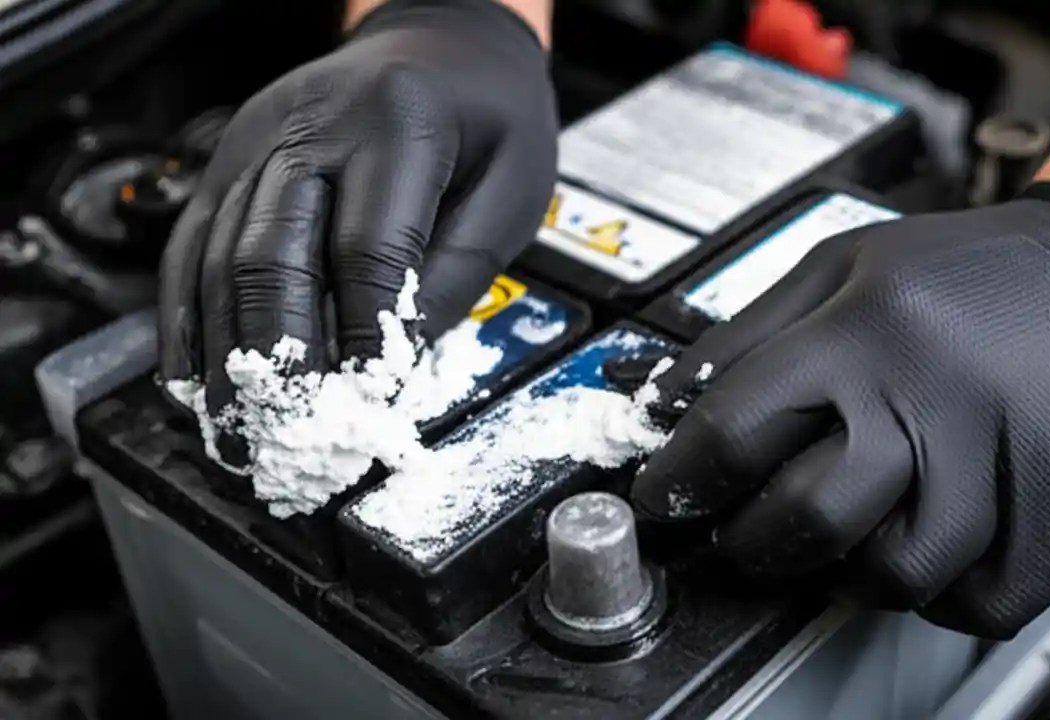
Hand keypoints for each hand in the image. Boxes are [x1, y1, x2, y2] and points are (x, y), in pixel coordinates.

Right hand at [158, 0, 556, 427]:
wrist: (441, 40)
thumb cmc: (489, 116)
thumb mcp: (511, 191)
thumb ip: (457, 276)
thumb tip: (399, 368)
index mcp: (401, 123)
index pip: (369, 251)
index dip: (365, 339)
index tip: (369, 406)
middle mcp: (312, 124)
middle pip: (272, 255)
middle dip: (278, 360)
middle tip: (289, 435)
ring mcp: (256, 138)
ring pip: (217, 255)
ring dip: (223, 354)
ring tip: (240, 428)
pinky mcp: (228, 159)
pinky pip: (190, 243)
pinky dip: (186, 317)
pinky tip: (194, 377)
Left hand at [632, 182, 1049, 637]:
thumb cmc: (974, 271)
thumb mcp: (847, 264)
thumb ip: (750, 333)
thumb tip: (667, 406)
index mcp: (867, 330)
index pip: (735, 430)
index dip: (680, 479)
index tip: (665, 499)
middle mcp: (931, 401)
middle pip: (806, 521)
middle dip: (752, 543)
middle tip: (744, 532)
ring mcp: (1002, 469)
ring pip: (888, 578)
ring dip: (847, 570)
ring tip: (851, 526)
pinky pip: (969, 605)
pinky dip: (935, 592)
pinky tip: (931, 536)